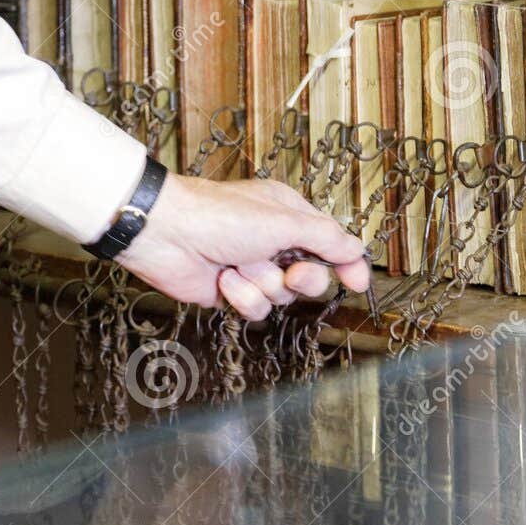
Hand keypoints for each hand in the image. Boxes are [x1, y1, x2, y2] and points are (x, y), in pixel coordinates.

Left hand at [117, 172, 370, 320]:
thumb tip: (356, 252)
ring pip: (281, 297)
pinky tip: (223, 279)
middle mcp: (273, 241)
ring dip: (261, 284)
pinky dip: (240, 296)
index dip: (347, 264)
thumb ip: (327, 239)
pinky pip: (255, 309)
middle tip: (290, 271)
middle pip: (311, 277)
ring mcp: (252, 268)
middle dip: (301, 279)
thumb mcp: (284, 221)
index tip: (358, 283)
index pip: (332, 243)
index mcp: (289, 215)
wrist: (167, 235)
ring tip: (239, 265)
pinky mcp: (233, 292)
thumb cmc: (220, 216)